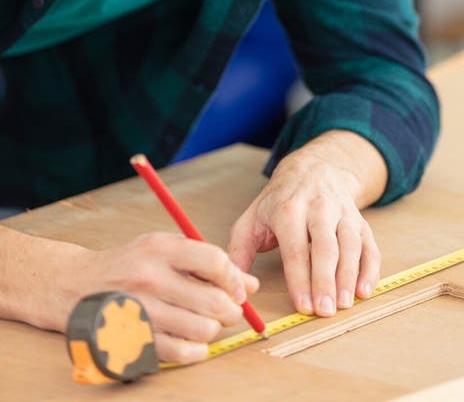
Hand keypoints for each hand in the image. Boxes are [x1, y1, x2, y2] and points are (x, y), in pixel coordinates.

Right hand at [8, 230, 257, 362]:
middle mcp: (150, 277)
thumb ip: (206, 262)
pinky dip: (196, 350)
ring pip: (202, 329)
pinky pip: (180, 352)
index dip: (234, 278)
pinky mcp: (133, 338)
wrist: (76, 286)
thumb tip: (250, 284)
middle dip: (231, 309)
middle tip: (228, 310)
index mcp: (160, 248)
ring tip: (207, 324)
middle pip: (213, 300)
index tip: (238, 288)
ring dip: (213, 330)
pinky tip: (194, 342)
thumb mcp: (163, 249)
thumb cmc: (129, 264)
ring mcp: (141, 310)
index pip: (213, 260)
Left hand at [228, 132, 383, 317]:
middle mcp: (318, 209)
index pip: (295, 249)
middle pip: (325, 248)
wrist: (314, 169)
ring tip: (345, 304)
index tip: (303, 306)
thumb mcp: (252, 219)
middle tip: (325, 311)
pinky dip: (370, 269)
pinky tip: (365, 290)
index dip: (299, 279)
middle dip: (326, 281)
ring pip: (350, 245)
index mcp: (288, 210)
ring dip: (349, 276)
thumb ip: (239, 252)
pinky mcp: (359, 220)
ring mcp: (342, 213)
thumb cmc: (279, 201)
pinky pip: (369, 245)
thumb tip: (234, 287)